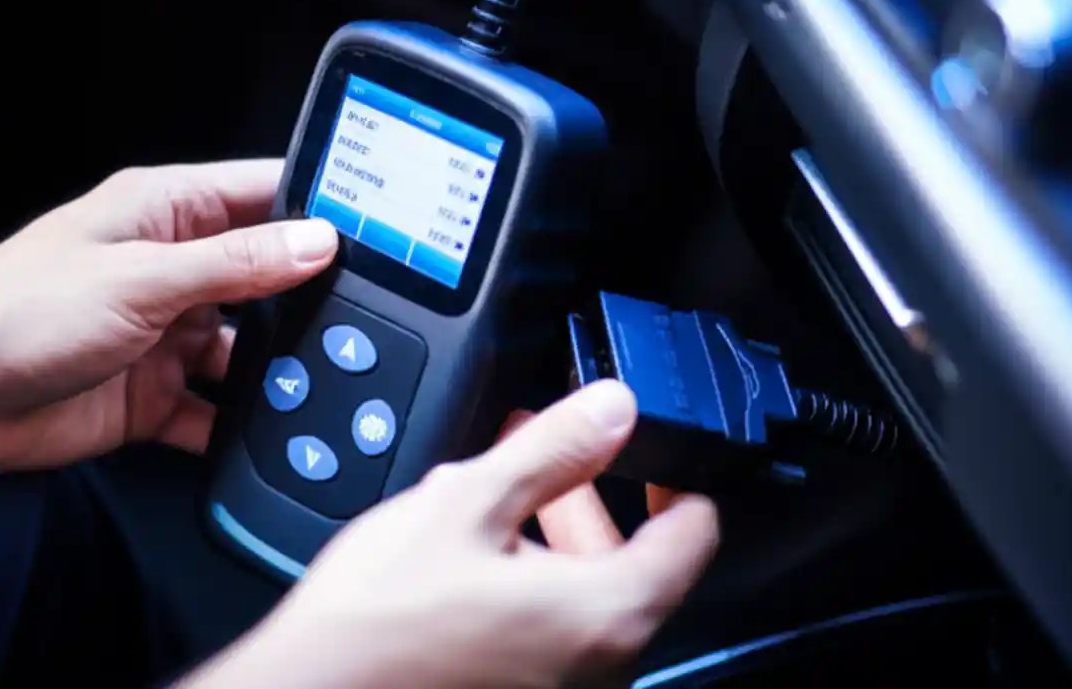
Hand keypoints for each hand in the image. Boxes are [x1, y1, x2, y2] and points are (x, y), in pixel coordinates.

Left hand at [0, 160, 336, 474]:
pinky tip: (266, 437)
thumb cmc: (12, 312)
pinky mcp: (152, 395)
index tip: (380, 232)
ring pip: (249, 351)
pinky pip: (214, 412)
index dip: (320, 208)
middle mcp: (172, 270)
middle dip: (310, 301)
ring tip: (320, 384)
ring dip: (278, 371)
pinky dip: (238, 428)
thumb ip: (235, 265)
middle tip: (365, 322)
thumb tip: (317, 242)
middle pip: (267, 279)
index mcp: (166, 214)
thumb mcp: (140, 280)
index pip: (263, 194)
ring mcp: (165, 335)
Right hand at [185, 380, 719, 688]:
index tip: (654, 450)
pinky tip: (465, 549)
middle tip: (548, 451)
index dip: (677, 478)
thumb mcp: (466, 507)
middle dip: (585, 497)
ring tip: (488, 488)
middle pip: (632, 563)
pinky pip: (546, 630)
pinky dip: (522, 581)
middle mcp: (598, 667)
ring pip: (580, 595)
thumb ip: (554, 452)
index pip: (693, 534)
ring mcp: (560, 688)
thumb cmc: (377, 625)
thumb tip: (613, 410)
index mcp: (607, 616)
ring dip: (544, 533)